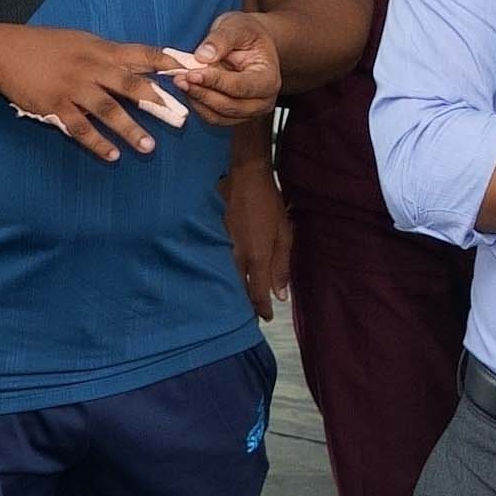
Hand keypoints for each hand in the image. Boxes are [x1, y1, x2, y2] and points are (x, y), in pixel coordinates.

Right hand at [0, 26, 189, 159]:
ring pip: (107, 110)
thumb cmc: (47, 46)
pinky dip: (96, 142)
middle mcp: (90, 67)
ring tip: (148, 147)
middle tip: (179, 119)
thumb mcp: (82, 41)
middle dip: (156, 102)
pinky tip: (112, 154)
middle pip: (129, 85)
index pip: (141, 54)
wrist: (5, 52)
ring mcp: (73, 87)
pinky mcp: (55, 105)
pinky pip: (79, 127)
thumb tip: (142, 64)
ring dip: (129, 130)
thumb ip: (110, 54)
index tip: (189, 71)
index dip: (165, 62)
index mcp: (100, 50)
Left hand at [166, 9, 284, 128]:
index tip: (192, 73)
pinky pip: (212, 117)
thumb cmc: (247, 34)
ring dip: (197, 100)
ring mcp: (248, 111)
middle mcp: (262, 100)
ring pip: (218, 116)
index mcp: (269, 79)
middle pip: (230, 106)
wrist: (250, 43)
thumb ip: (221, 39)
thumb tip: (204, 56)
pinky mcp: (233, 115)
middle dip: (202, 93)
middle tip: (180, 78)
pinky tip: (187, 87)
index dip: (215, 81)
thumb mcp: (236, 26)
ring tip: (180, 81)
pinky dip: (197, 104)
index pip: (241, 86)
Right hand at [222, 153, 292, 318]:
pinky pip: (216, 263)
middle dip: (244, 306)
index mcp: (255, 257)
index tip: (264, 319)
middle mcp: (235, 257)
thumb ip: (282, 264)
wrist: (243, 176)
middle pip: (237, 290)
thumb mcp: (284, 232)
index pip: (256, 293)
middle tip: (249, 317)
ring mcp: (220, 247)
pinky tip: (223, 278)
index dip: (261, 309)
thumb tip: (281, 295)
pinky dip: (221, 274)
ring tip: (236, 303)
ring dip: (232, 292)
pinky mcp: (211, 238)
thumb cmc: (269, 203)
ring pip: (225, 278)